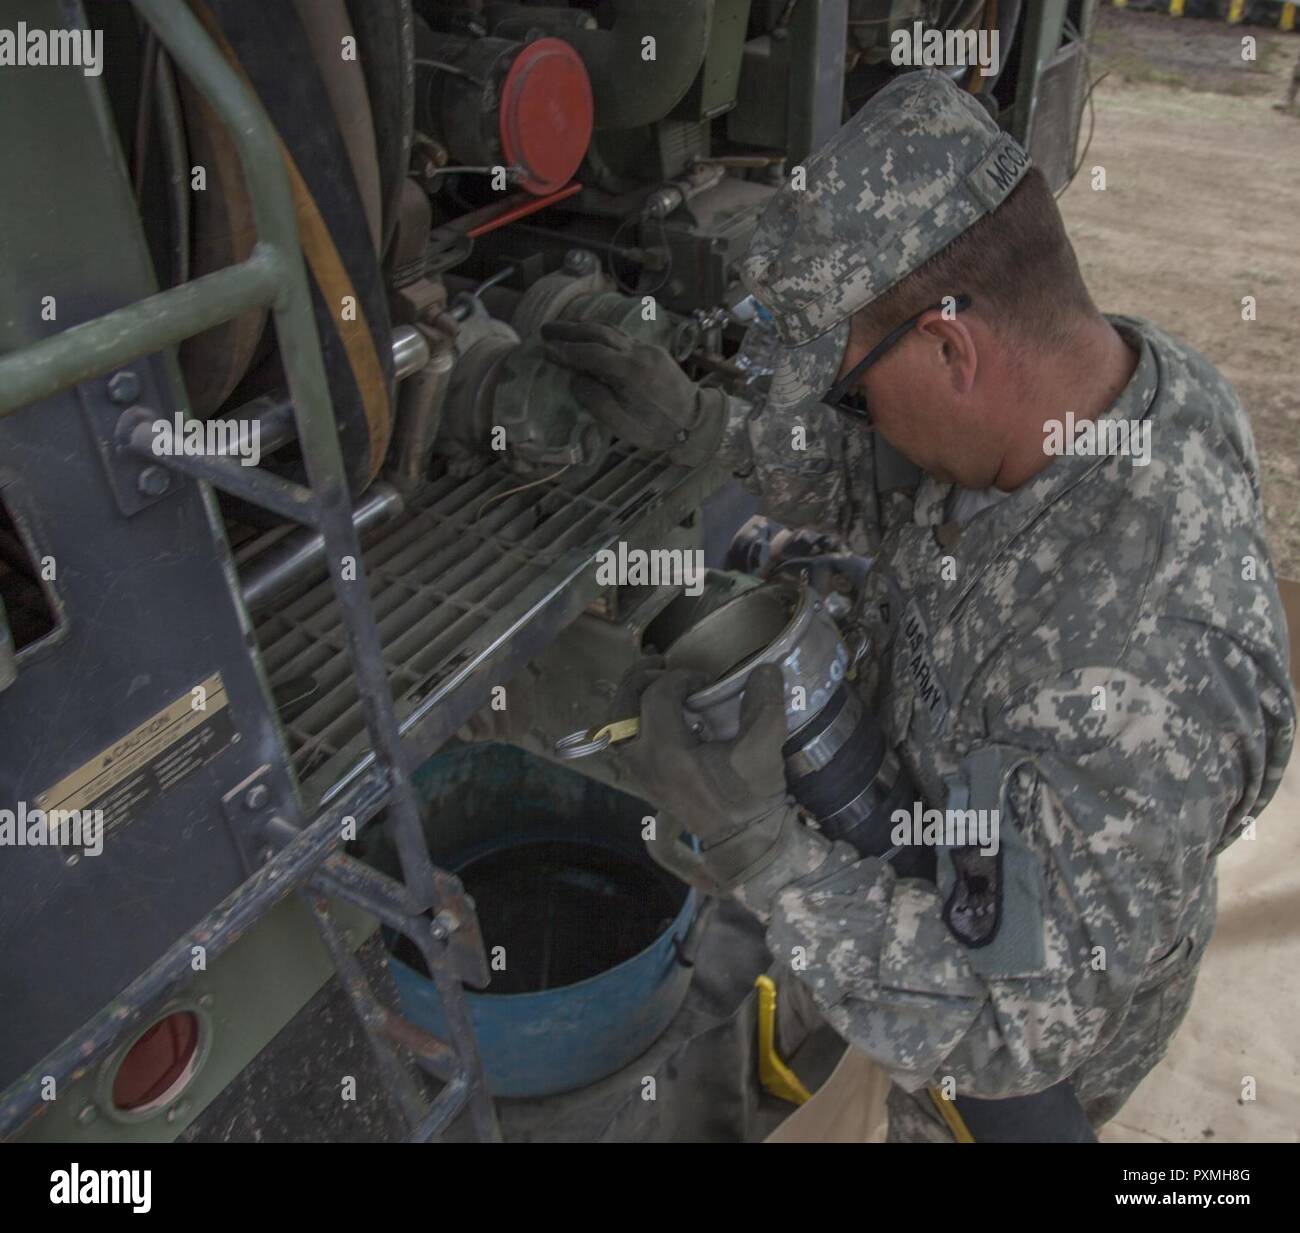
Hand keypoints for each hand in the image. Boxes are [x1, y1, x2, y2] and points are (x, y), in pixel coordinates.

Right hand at [540, 320, 725, 465]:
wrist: (695, 421)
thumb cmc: (656, 429)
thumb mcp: (621, 424)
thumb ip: (594, 400)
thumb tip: (575, 379)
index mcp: (630, 371)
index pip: (591, 352)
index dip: (566, 350)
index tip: (546, 348)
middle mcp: (639, 352)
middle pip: (598, 333)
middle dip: (569, 330)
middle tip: (545, 329)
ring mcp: (647, 348)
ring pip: (611, 330)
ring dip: (584, 327)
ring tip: (562, 329)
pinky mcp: (653, 350)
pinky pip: (622, 336)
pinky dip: (601, 333)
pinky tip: (590, 336)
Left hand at [611, 659, 797, 886]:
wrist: (741, 840)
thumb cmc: (749, 798)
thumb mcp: (763, 751)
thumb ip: (764, 707)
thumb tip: (765, 670)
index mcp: (668, 753)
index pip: (658, 695)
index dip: (682, 677)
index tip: (708, 682)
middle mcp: (643, 761)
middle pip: (622, 706)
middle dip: (641, 677)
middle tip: (664, 665)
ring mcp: (639, 772)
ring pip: (615, 724)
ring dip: (630, 697)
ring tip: (653, 681)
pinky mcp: (644, 778)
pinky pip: (623, 739)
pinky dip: (632, 718)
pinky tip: (656, 710)